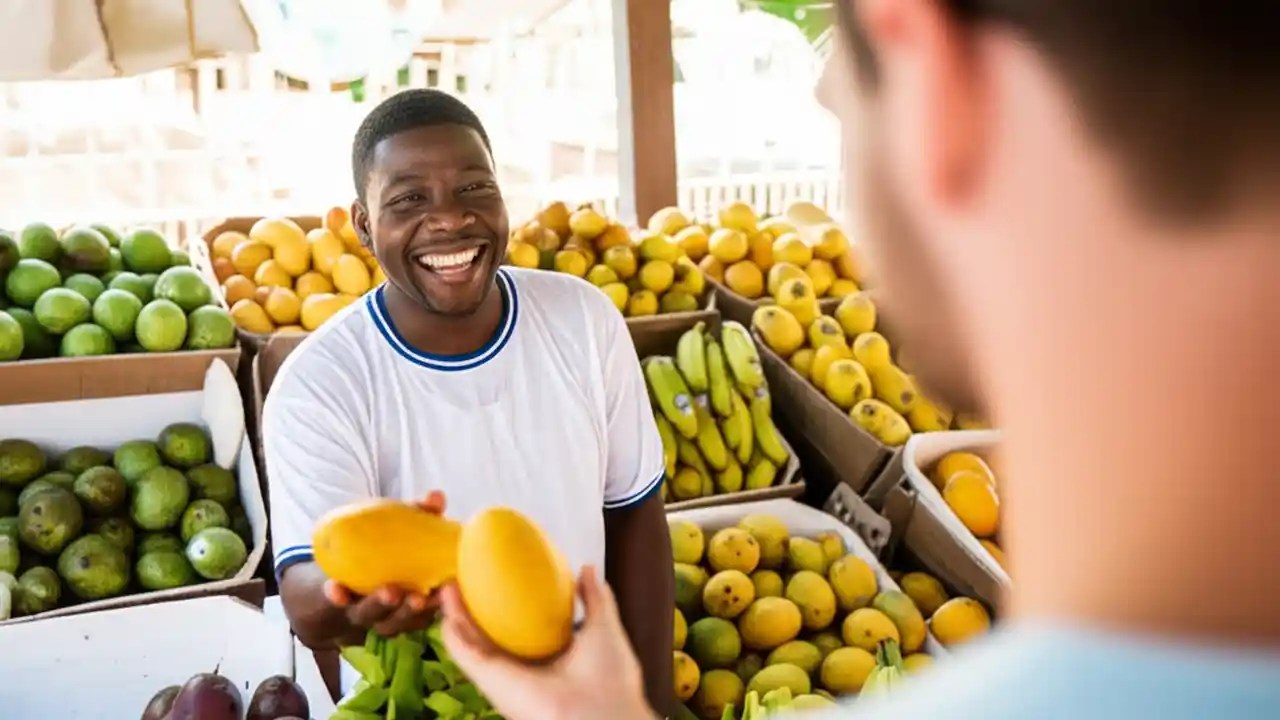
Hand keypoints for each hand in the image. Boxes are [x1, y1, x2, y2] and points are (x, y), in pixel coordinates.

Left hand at [325, 491, 446, 637]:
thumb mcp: (400, 537)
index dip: (437, 605)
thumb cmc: (378, 558)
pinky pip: (332, 604)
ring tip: (389, 591)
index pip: (426, 611)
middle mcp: (384, 615)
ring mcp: (357, 613)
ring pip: (371, 615)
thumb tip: (437, 496)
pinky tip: (335, 588)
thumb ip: (419, 518)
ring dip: (379, 605)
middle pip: (400, 620)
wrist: (330, 580)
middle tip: (418, 598)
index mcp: (408, 604)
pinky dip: (336, 596)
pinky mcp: (329, 605)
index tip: (445, 591)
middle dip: (409, 611)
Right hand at [439, 566, 657, 719]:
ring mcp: (505, 675)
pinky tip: (446, 609)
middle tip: (464, 577)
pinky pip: (466, 655)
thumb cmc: (610, 676)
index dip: (505, 603)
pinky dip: (453, 633)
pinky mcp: (491, 683)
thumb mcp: (604, 626)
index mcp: (549, 657)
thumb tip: (586, 569)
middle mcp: (523, 667)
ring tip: (448, 586)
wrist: (601, 712)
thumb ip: (594, 598)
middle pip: (489, 634)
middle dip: (473, 608)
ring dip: (456, 614)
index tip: (495, 576)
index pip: (519, 628)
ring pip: (472, 642)